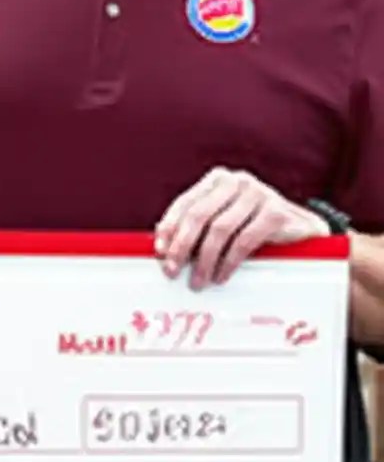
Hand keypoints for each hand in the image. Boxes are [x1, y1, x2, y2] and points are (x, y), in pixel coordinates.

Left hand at [154, 167, 328, 290]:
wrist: (302, 230)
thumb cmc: (253, 227)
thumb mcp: (223, 221)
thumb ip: (196, 226)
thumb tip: (160, 245)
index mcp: (218, 180)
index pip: (185, 204)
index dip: (169, 229)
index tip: (159, 253)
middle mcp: (237, 181)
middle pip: (199, 215)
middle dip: (182, 246)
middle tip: (173, 271)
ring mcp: (259, 193)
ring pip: (220, 230)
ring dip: (205, 260)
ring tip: (198, 281)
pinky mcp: (276, 212)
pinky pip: (244, 241)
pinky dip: (228, 262)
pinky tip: (221, 276)